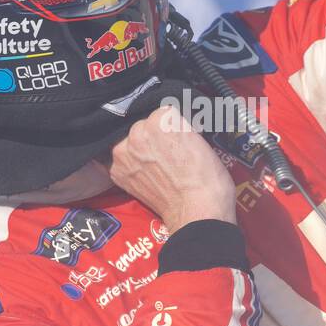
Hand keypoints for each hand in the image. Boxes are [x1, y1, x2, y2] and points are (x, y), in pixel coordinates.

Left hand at [108, 104, 237, 230]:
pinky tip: (146, 176)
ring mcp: (124, 153)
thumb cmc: (208, 178)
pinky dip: (131, 167)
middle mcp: (138, 131)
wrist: (198, 212)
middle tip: (168, 155)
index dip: (172, 126)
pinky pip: (122, 162)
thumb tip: (172, 127)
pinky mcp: (117, 172)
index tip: (179, 139)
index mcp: (162, 118)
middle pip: (143, 126)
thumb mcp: (201, 139)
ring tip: (157, 167)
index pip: (163, 113)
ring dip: (139, 151)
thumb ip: (179, 127)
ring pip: (130, 143)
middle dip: (153, 137)